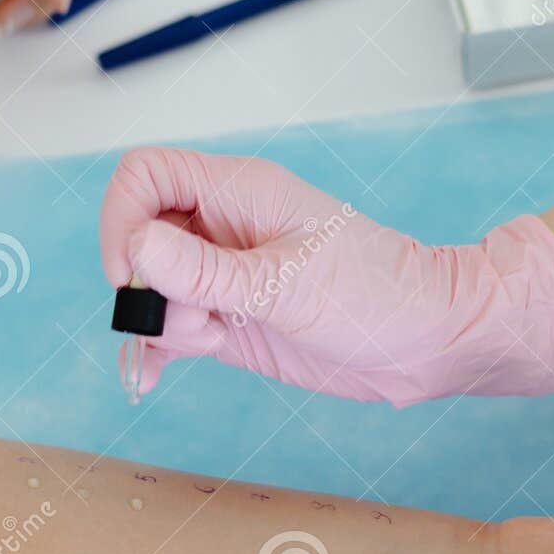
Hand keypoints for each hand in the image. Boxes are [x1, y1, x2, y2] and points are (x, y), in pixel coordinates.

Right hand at [100, 147, 553, 406]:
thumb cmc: (378, 295)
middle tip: (187, 320)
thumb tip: (137, 247)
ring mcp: (228, 277)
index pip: (146, 175)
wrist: (428, 342)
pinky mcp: (235, 320)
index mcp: (240, 192)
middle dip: (144, 283)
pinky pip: (175, 327)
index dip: (124, 219)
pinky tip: (151, 377)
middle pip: (141, 236)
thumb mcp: (287, 283)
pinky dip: (158, 349)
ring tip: (208, 341)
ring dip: (158, 322)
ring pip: (155, 288)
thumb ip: (209, 271)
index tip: (136, 275)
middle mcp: (225, 229)